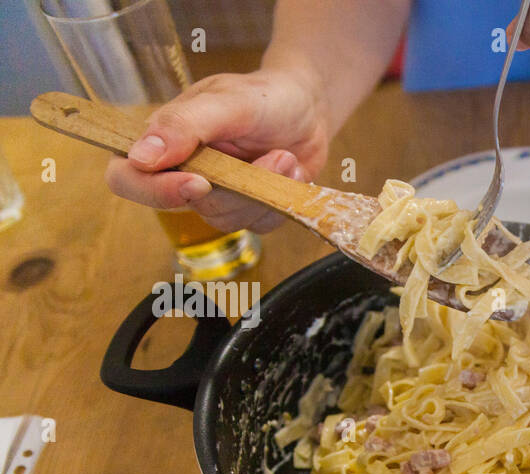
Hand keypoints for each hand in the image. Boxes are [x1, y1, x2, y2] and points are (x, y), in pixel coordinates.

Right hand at [105, 68, 329, 233]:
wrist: (306, 106)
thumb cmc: (262, 95)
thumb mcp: (226, 101)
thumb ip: (183, 124)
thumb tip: (139, 157)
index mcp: (160, 140)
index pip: (126, 178)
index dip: (154, 190)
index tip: (199, 182)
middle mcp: (182, 171)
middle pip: (190, 206)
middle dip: (238, 187)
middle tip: (277, 155)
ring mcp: (216, 195)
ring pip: (228, 220)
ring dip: (266, 190)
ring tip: (286, 156)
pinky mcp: (247, 209)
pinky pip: (258, 225)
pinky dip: (282, 199)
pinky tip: (292, 170)